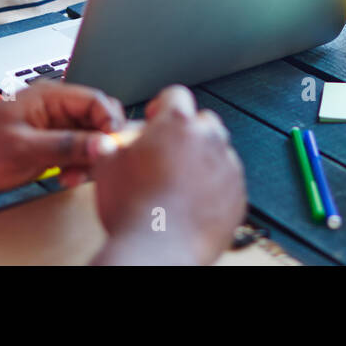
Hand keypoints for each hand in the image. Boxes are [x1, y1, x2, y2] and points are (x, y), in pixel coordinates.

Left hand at [0, 81, 124, 192]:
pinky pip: (77, 151)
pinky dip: (77, 165)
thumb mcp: (24, 149)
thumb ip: (66, 145)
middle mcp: (56, 107)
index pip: (96, 102)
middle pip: (98, 119)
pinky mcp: (51, 143)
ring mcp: (54, 125)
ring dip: (89, 158)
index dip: (110, 124)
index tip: (113, 148)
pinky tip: (65, 177)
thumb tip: (104, 144)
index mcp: (50, 96)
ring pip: (91, 137)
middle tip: (94, 166)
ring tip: (72, 177)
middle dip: (101, 143)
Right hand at [91, 86, 245, 264]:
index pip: (175, 95)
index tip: (155, 120)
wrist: (156, 251)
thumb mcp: (107, 167)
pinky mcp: (238, 193)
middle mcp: (208, 138)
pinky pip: (228, 181)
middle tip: (167, 154)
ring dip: (202, 159)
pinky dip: (214, 186)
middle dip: (186, 132)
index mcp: (177, 123)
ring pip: (218, 151)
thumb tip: (109, 142)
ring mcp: (227, 166)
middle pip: (202, 121)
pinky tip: (193, 201)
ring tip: (179, 182)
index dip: (161, 106)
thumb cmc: (132, 210)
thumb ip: (112, 144)